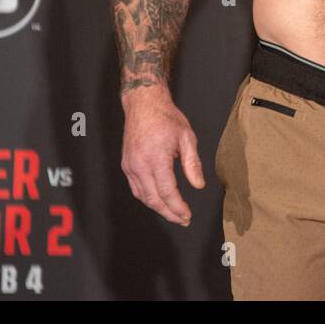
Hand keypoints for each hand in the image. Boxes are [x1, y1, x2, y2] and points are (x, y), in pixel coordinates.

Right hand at [121, 89, 204, 225]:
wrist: (144, 104)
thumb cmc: (166, 117)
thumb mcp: (187, 137)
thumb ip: (193, 164)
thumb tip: (198, 185)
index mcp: (156, 158)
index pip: (167, 192)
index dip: (178, 208)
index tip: (187, 215)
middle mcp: (140, 165)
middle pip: (153, 199)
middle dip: (169, 213)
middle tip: (183, 220)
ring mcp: (130, 166)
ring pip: (143, 197)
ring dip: (158, 208)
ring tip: (173, 213)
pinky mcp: (126, 165)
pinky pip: (136, 188)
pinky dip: (147, 198)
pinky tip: (159, 200)